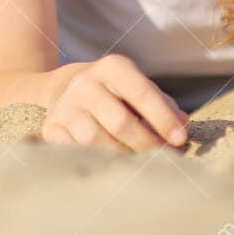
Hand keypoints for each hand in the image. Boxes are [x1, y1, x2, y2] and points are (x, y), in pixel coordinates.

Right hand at [41, 54, 189, 151]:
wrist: (64, 90)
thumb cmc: (114, 94)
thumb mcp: (137, 89)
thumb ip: (163, 104)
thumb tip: (182, 124)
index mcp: (112, 68)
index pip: (141, 92)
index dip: (163, 118)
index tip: (180, 140)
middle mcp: (85, 83)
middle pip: (120, 122)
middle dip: (146, 144)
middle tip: (161, 160)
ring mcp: (65, 106)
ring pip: (95, 140)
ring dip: (121, 157)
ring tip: (138, 165)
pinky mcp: (51, 127)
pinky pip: (74, 151)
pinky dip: (95, 162)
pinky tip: (110, 166)